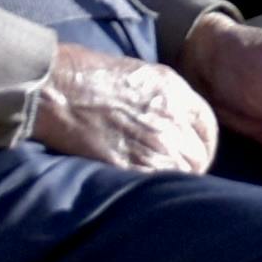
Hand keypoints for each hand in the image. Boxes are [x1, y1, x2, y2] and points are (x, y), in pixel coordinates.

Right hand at [32, 40, 215, 173]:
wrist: (54, 87)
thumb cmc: (85, 73)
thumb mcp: (138, 73)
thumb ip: (161, 97)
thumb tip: (167, 117)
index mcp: (174, 91)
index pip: (207, 126)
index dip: (203, 144)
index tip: (195, 153)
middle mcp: (171, 117)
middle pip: (198, 155)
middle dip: (189, 166)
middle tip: (174, 174)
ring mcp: (153, 142)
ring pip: (182, 174)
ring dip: (173, 180)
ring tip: (159, 184)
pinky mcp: (130, 163)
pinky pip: (157, 184)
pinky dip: (154, 189)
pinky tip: (143, 188)